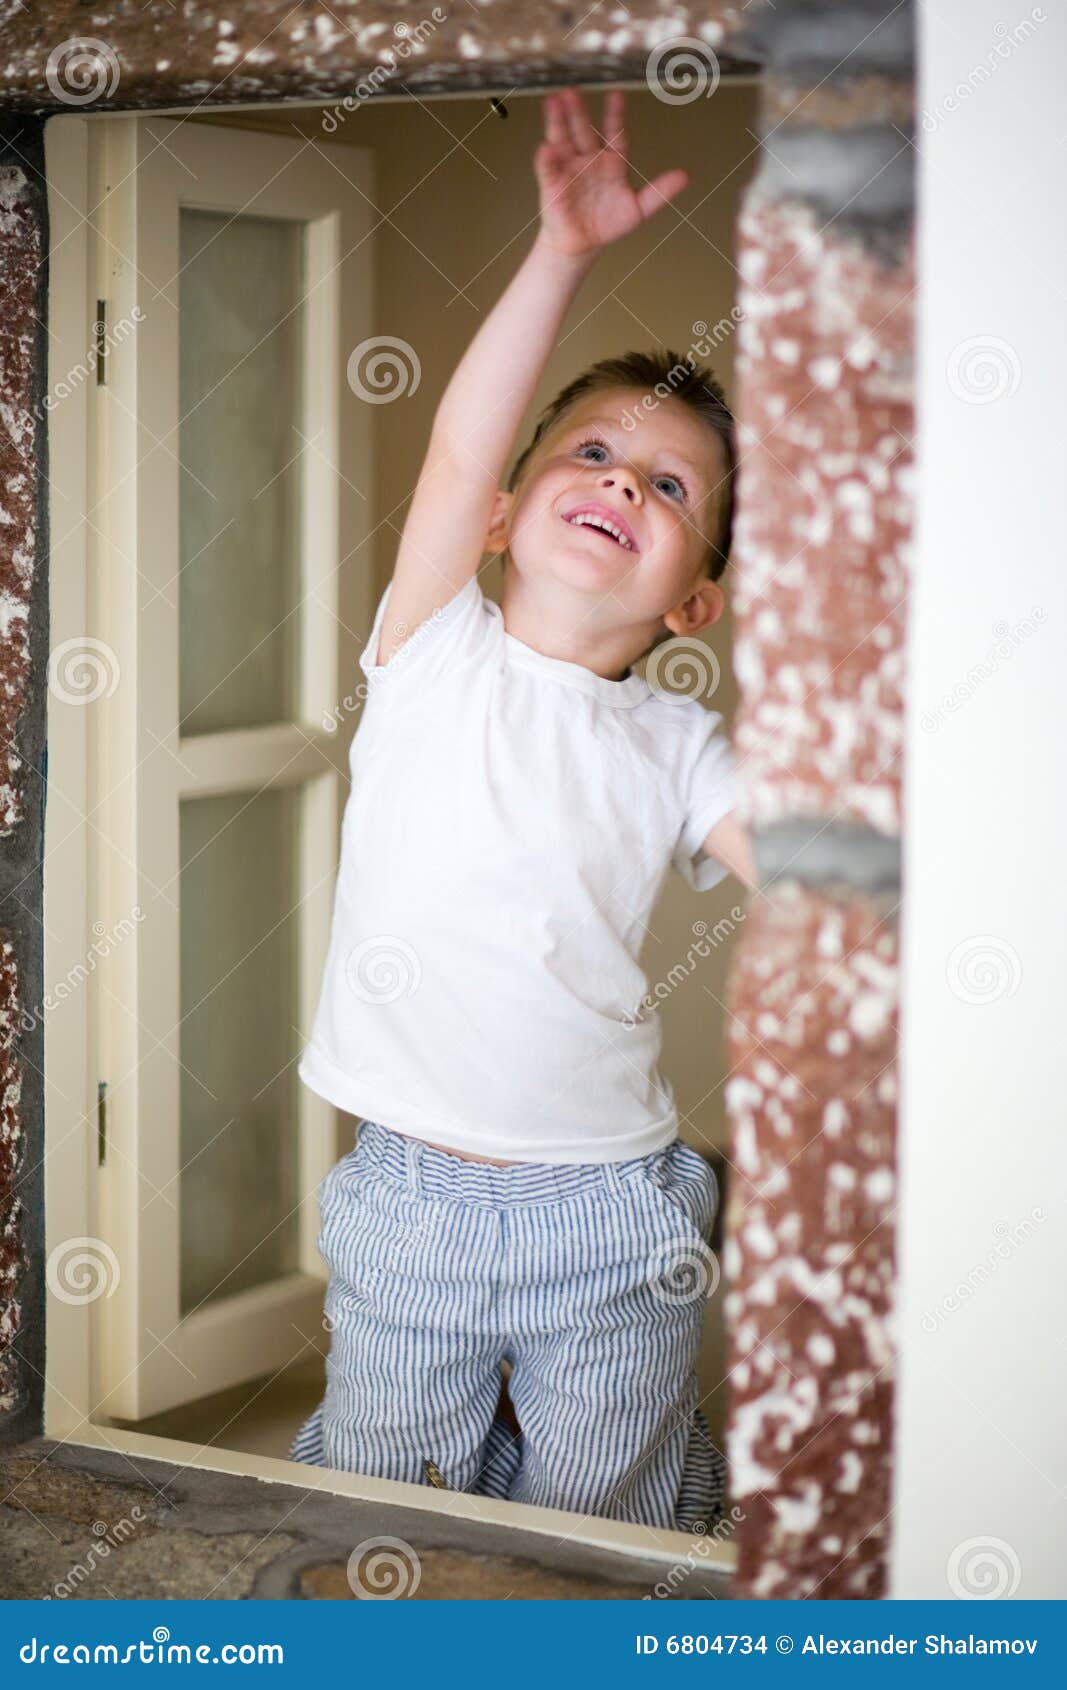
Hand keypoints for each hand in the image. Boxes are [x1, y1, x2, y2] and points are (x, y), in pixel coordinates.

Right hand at [534, 87, 688, 258]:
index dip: (615, 115)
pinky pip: (548, 169)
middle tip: (573, 91)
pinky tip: (545, 148)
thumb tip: (685, 176)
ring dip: (557, 122)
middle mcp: (589, 158)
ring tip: (553, 102)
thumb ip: (659, 192)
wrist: (583, 245)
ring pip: (563, 140)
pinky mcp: (553, 183)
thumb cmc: (608, 223)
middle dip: (578, 111)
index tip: (616, 94)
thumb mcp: (638, 209)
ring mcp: (569, 168)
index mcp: (612, 160)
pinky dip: (546, 159)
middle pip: (584, 130)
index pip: (614, 132)